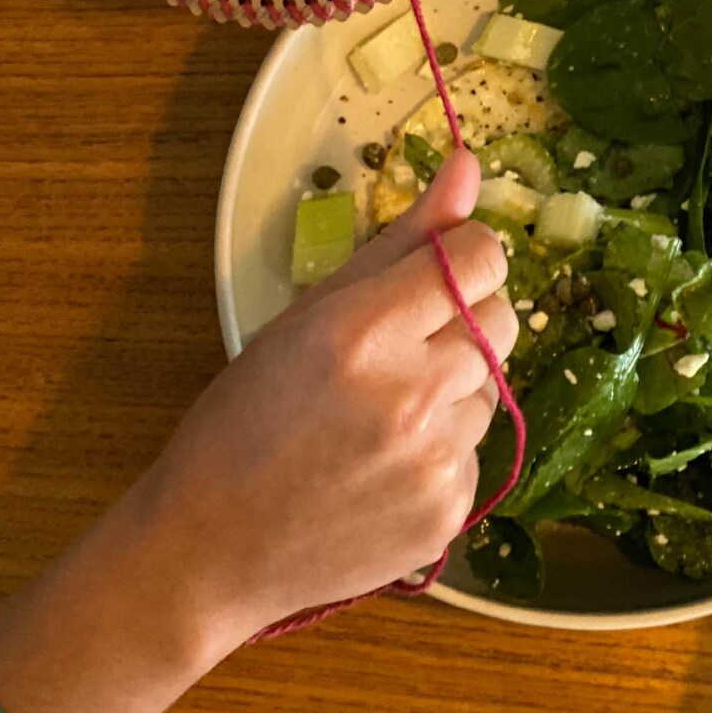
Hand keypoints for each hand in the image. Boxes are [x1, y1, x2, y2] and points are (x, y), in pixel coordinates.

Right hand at [136, 148, 515, 636]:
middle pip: (502, 316)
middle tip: (400, 346)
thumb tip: (470, 164)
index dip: (465, 255)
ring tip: (380, 412)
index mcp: (366, 329)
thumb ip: (403, 237)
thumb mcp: (311, 312)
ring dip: (454, 384)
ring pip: (493, 383)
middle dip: (463, 318)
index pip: (481, 257)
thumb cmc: (246, 416)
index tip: (436, 271)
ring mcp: (436, 458)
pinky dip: (443, 446)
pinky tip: (383, 462)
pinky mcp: (450, 510)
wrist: (209, 548)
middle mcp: (412, 392)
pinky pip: (478, 447)